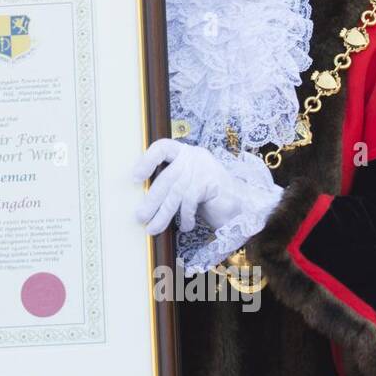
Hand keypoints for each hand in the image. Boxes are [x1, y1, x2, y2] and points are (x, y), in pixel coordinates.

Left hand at [129, 139, 243, 234]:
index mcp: (184, 153)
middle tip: (140, 217)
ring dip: (163, 214)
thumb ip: (168, 183)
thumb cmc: (207, 196)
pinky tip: (185, 226)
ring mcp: (203, 168)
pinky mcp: (212, 182)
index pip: (162, 147)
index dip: (147, 160)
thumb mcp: (185, 185)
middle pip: (167, 178)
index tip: (135, 178)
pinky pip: (190, 201)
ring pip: (176, 192)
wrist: (240, 203)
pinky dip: (186, 216)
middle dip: (152, 201)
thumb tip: (142, 200)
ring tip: (153, 228)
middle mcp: (193, 157)